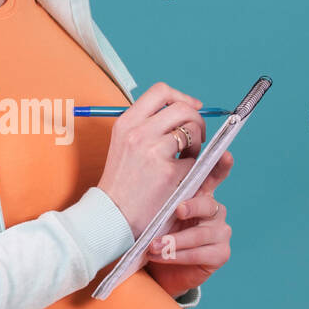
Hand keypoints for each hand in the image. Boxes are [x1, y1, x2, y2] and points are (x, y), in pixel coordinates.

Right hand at [96, 82, 207, 237]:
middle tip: (196, 136)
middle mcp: (138, 132)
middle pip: (182, 108)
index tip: (192, 107)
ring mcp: (154, 151)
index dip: (181, 97)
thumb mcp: (123, 144)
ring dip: (197, 144)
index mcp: (126, 122)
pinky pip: (195, 160)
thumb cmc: (121, 182)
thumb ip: (147, 125)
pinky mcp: (169, 172)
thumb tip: (183, 107)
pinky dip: (193, 168)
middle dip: (196, 120)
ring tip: (186, 158)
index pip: (160, 92)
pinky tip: (181, 178)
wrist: (111, 216)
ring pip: (192, 131)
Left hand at [144, 151, 233, 297]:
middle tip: (177, 210)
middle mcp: (214, 210)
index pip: (214, 175)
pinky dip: (178, 256)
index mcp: (200, 194)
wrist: (156, 269)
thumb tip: (152, 173)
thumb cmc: (155, 234)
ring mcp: (221, 231)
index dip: (222, 165)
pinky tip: (162, 257)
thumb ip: (162, 196)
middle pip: (207, 204)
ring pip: (201, 233)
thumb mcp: (154, 212)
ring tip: (154, 245)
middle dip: (191, 207)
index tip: (225, 155)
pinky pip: (200, 253)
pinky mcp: (221, 253)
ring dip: (174, 240)